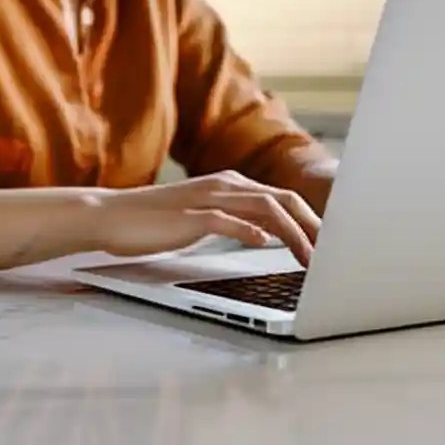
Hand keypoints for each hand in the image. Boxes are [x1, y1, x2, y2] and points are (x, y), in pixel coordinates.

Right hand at [87, 171, 320, 266]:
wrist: (111, 215)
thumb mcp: (204, 219)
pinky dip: (250, 232)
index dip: (311, 219)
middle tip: (332, 253)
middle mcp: (225, 185)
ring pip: (265, 209)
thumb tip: (265, 234)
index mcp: (231, 185)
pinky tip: (262, 244)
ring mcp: (208, 198)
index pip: (284, 198)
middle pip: (284, 199)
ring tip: (309, 259)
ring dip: (293, 234)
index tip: (329, 243)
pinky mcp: (191, 216)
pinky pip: (228, 220)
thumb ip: (235, 221)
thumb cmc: (156, 222)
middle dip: (313, 226)